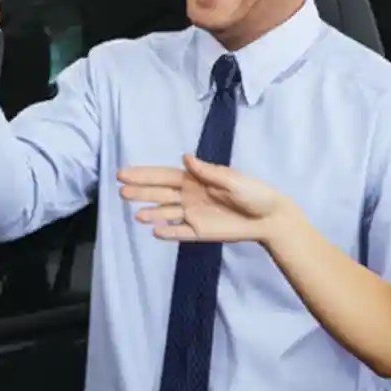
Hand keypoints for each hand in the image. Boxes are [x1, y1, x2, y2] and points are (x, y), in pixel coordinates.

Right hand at [117, 154, 299, 244]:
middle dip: (140, 192)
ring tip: (137, 215)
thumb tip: (185, 158)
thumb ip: (208, 172)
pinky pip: (180, 232)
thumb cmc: (254, 193)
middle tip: (121, 191)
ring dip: (151, 213)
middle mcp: (189, 195)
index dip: (144, 175)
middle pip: (160, 193)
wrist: (269, 217)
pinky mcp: (200, 232)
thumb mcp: (232, 179)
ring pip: (166, 213)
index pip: (164, 176)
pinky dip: (168, 232)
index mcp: (195, 179)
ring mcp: (193, 214)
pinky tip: (155, 231)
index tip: (124, 174)